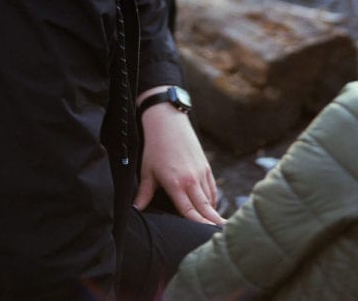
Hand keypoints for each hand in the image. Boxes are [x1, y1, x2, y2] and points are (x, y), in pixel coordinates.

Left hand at [134, 101, 223, 225]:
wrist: (168, 122)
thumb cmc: (155, 147)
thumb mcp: (147, 171)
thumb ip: (144, 192)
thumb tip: (136, 209)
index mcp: (176, 183)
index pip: (188, 211)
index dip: (197, 225)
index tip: (205, 236)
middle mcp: (191, 180)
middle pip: (204, 207)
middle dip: (212, 223)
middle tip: (221, 235)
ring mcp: (200, 172)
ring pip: (209, 198)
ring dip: (213, 212)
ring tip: (219, 226)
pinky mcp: (205, 165)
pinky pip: (211, 187)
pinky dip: (212, 199)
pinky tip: (211, 207)